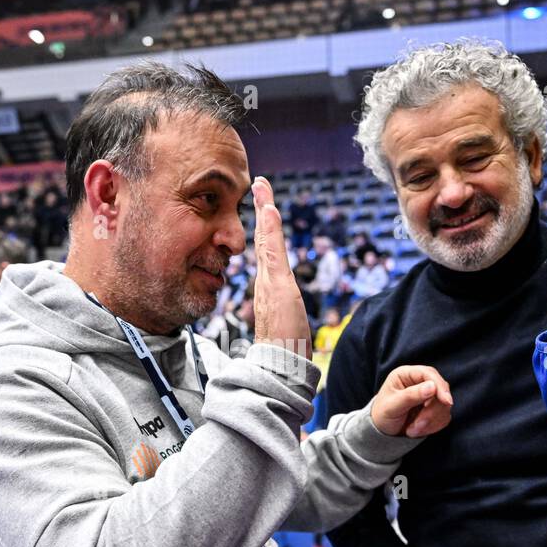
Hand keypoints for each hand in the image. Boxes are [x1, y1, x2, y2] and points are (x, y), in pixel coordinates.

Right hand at [251, 177, 310, 357]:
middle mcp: (267, 280)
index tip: (263, 199)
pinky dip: (269, 231)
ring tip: (262, 187)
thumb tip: (278, 297)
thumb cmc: (286, 346)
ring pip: (266, 241)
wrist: (281, 365)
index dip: (263, 224)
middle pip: (264, 237)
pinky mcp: (276, 287)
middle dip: (262, 208)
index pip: (266, 247)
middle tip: (259, 181)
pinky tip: (268, 211)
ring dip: (265, 212)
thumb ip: (281, 305)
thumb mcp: (287, 321)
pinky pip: (272, 253)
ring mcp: (270, 282)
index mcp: (269, 284)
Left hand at [371, 365, 453, 437]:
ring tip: (411, 430)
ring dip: (430, 421)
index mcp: (406, 374)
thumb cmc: (382, 414)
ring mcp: (429, 395)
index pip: (429, 374)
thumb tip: (432, 387)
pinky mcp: (435, 409)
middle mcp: (419, 382)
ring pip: (444, 406)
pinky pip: (443, 417)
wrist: (382, 431)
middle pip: (440, 391)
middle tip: (417, 425)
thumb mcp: (392, 406)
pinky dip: (432, 426)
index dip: (440, 387)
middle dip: (431, 411)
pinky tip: (416, 430)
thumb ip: (411, 395)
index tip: (446, 402)